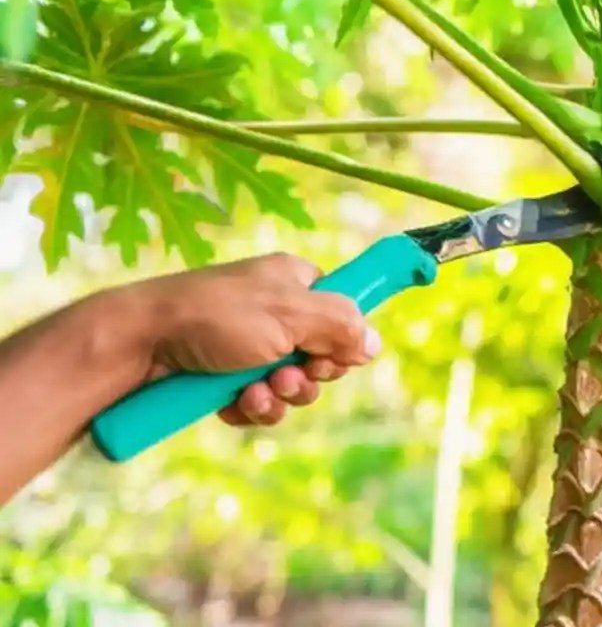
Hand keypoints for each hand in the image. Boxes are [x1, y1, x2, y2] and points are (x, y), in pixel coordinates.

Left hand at [125, 253, 380, 425]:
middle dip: (310, 376)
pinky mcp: (226, 379)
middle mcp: (273, 313)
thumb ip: (342, 325)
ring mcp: (248, 348)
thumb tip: (374, 344)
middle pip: (321, 355)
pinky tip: (236, 404)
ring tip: (257, 391)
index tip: (337, 354)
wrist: (137, 344)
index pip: (341, 309)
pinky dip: (253, 408)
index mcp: (292, 282)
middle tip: (290, 375)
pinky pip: (260, 404)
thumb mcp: (291, 314)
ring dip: (282, 396)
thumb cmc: (214, 316)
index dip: (344, 337)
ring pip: (292, 386)